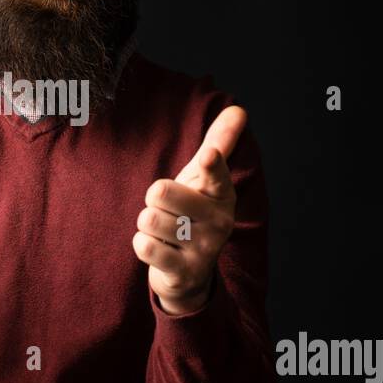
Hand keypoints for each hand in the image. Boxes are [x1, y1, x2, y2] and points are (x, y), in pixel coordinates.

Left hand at [133, 105, 246, 314]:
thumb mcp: (205, 179)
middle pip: (160, 192)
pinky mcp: (184, 273)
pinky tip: (159, 249)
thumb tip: (239, 109)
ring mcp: (203, 250)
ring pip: (148, 219)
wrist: (190, 271)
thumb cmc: (194, 213)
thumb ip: (219, 144)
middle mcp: (219, 222)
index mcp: (223, 193)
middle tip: (169, 211)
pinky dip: (143, 245)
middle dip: (154, 200)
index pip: (215, 173)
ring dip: (148, 225)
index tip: (208, 156)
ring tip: (165, 232)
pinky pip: (144, 246)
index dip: (209, 164)